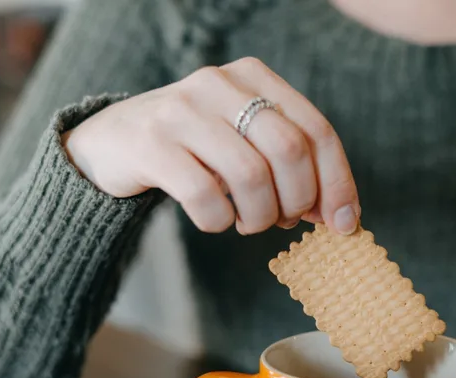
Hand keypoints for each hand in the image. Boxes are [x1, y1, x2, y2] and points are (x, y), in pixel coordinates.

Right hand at [62, 57, 359, 235]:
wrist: (112, 142)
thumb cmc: (195, 149)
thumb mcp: (245, 142)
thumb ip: (291, 165)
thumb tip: (341, 215)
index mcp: (254, 77)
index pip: (317, 130)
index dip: (337, 182)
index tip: (343, 222)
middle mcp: (219, 83)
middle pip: (290, 150)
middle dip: (298, 201)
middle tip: (284, 221)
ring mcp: (182, 110)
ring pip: (251, 176)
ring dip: (259, 217)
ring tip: (248, 222)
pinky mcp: (152, 144)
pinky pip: (205, 196)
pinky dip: (219, 221)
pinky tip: (215, 219)